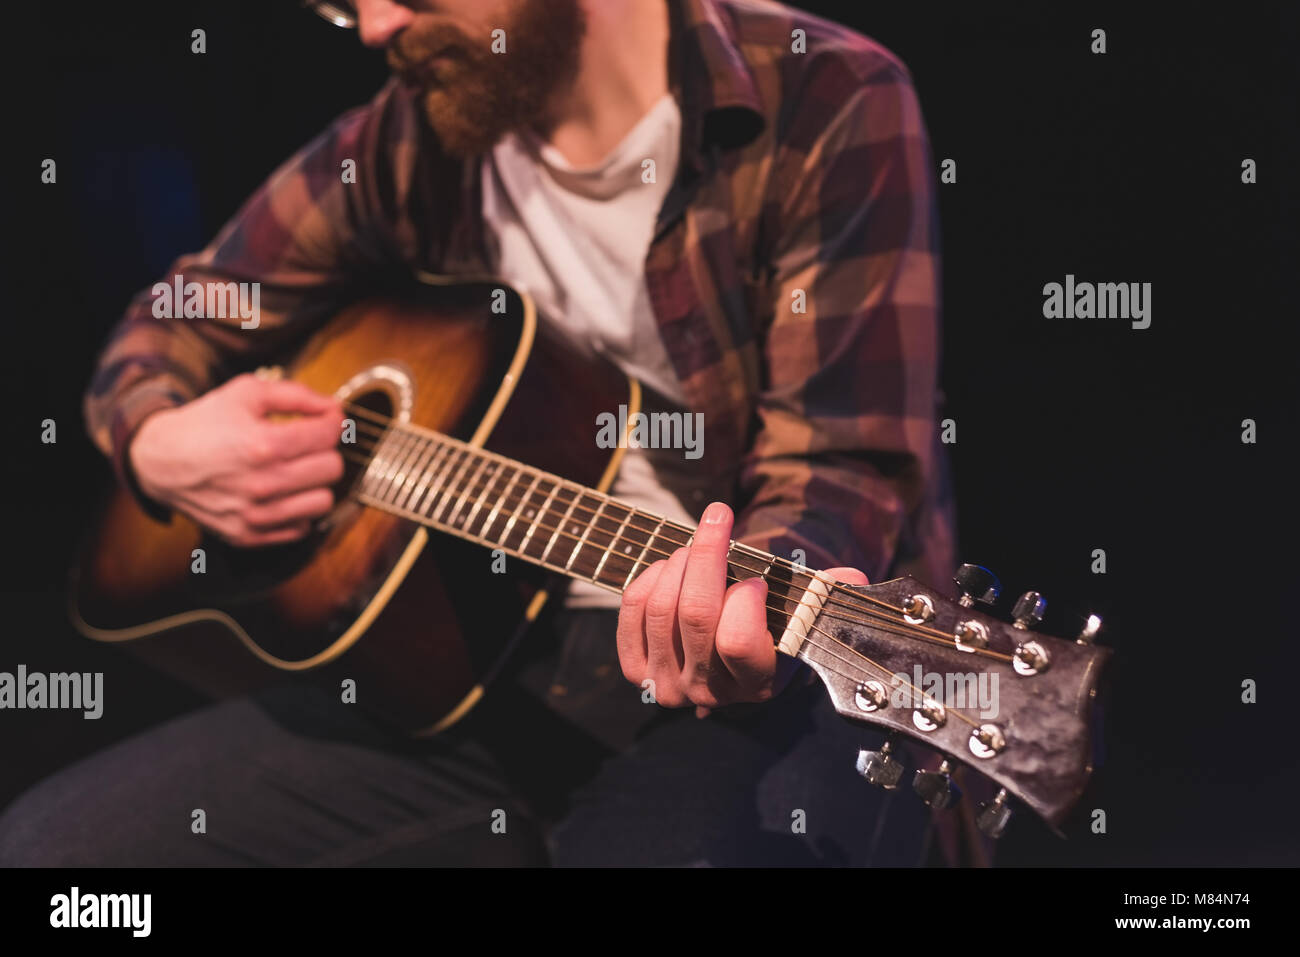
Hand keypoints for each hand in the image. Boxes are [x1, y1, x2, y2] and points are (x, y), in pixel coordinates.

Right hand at [128, 373, 344, 546]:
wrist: (160, 462)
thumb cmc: (205, 424)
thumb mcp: (246, 392)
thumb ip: (296, 394)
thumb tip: (334, 408)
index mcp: (264, 445)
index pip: (329, 434)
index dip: (331, 421)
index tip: (323, 420)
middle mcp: (263, 484)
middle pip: (332, 468)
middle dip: (324, 451)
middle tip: (306, 445)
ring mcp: (256, 514)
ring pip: (323, 501)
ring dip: (315, 484)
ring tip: (296, 470)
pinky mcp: (249, 536)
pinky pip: (301, 527)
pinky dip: (297, 510)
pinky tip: (281, 493)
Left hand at [616, 501, 868, 715]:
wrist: (728, 654)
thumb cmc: (769, 626)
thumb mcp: (800, 615)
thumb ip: (824, 595)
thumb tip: (851, 577)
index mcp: (756, 684)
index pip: (738, 642)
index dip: (745, 598)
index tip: (756, 577)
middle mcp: (709, 692)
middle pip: (696, 614)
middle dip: (707, 554)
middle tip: (718, 517)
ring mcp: (668, 685)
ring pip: (661, 606)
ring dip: (679, 562)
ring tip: (696, 548)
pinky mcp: (636, 668)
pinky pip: (633, 610)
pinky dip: (650, 577)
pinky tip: (670, 567)